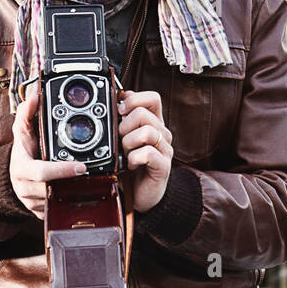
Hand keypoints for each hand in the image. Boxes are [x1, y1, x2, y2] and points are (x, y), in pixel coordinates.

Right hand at [9, 87, 87, 219]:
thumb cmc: (23, 152)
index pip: (41, 173)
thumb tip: (34, 94)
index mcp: (21, 168)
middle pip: (52, 190)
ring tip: (91, 184)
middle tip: (92, 175)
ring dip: (75, 194)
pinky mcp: (41, 213)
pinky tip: (83, 196)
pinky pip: (59, 212)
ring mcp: (32, 203)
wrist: (15, 175)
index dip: (62, 171)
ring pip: (58, 202)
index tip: (82, 166)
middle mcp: (25, 188)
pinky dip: (72, 205)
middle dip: (73, 184)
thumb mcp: (22, 131)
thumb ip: (28, 113)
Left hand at [117, 89, 173, 212]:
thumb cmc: (132, 165)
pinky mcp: (163, 166)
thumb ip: (126, 117)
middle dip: (125, 126)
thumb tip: (123, 94)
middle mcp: (162, 134)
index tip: (122, 112)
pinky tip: (131, 165)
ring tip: (127, 154)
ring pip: (146, 131)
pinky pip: (147, 154)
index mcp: (154, 123)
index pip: (153, 98)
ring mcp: (165, 150)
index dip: (134, 100)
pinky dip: (134, 159)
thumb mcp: (125, 138)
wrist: (140, 194)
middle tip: (121, 140)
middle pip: (143, 113)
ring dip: (129, 143)